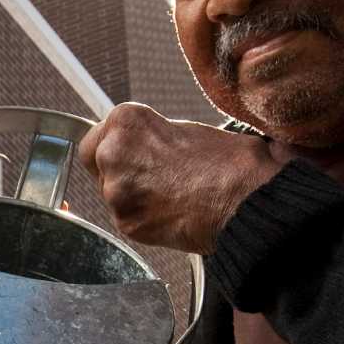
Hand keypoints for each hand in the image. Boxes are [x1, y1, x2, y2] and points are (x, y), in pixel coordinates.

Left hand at [78, 104, 290, 253]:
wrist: (246, 198)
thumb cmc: (228, 160)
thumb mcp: (183, 128)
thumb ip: (150, 137)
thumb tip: (140, 148)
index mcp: (126, 121)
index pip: (97, 136)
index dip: (116, 147)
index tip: (131, 155)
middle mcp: (112, 154)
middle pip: (97, 165)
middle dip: (120, 171)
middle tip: (152, 176)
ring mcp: (117, 192)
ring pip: (112, 195)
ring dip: (132, 196)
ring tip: (170, 195)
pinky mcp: (127, 223)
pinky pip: (127, 219)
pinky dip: (144, 218)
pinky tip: (171, 212)